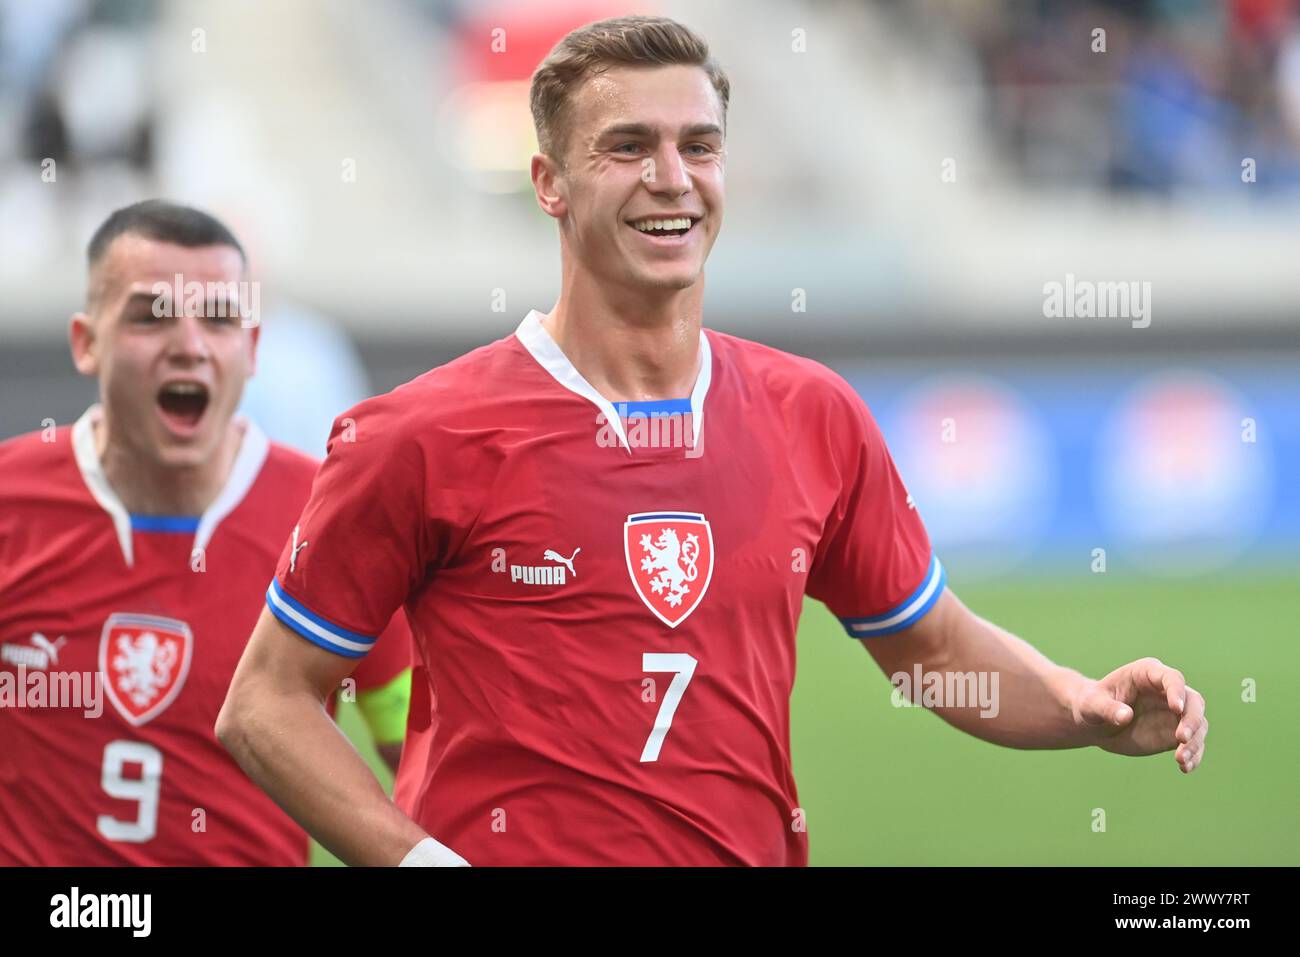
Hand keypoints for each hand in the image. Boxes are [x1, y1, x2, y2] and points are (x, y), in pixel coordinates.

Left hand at [1069, 657, 1206, 772]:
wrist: (1096, 724)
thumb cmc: (1092, 706)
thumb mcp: (1092, 705)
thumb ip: (1107, 709)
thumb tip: (1125, 716)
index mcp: (1147, 673)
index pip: (1171, 678)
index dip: (1176, 691)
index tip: (1175, 708)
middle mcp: (1167, 691)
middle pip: (1193, 701)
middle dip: (1192, 719)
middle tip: (1182, 738)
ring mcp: (1174, 713)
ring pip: (1198, 724)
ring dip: (1195, 742)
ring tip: (1181, 760)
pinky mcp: (1175, 733)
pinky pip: (1193, 743)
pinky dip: (1193, 755)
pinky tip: (1185, 768)